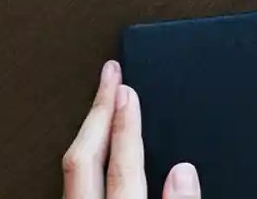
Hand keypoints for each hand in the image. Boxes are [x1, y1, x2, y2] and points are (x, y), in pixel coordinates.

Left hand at [63, 60, 200, 198]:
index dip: (126, 126)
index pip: (121, 166)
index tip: (128, 92)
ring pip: (72, 167)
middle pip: (83, 156)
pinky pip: (73, 180)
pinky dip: (86, 155)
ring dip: (89, 130)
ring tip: (102, 102)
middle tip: (109, 76)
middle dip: (98, 111)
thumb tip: (184, 173)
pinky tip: (97, 149)